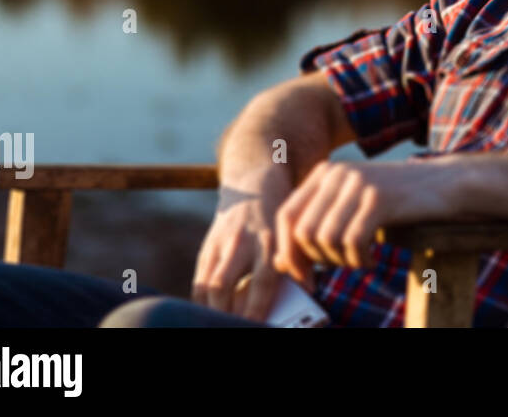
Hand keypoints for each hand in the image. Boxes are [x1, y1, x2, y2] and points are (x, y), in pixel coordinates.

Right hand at [192, 178, 289, 321]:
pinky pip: (200, 280)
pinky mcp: (208, 245)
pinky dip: (203, 300)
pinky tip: (212, 311)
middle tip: (235, 327)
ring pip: (206, 284)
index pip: (262, 280)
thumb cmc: (281, 214)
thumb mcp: (294, 231)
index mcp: (270, 239)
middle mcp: (242, 241)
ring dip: (212, 309)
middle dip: (226, 313)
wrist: (254, 181)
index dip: (258, 308)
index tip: (256, 326)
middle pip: (223, 284)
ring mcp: (221, 243)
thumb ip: (299, 260)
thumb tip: (308, 291)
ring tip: (221, 322)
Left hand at [272, 159, 460, 288]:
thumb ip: (315, 229)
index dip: (288, 252)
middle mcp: (337, 173)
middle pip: (303, 231)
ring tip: (359, 261)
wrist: (443, 183)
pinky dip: (359, 260)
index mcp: (324, 172)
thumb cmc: (394, 201)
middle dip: (315, 261)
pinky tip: (372, 259)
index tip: (304, 276)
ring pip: (326, 239)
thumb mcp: (350, 209)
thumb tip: (280, 264)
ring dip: (340, 262)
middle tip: (338, 269)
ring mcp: (359, 183)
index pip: (286, 216)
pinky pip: (353, 241)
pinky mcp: (379, 198)